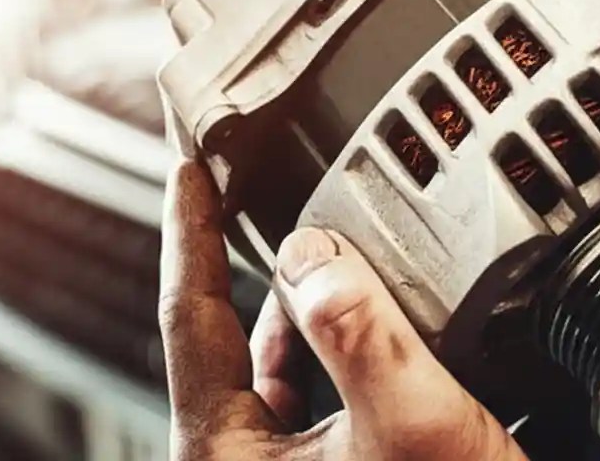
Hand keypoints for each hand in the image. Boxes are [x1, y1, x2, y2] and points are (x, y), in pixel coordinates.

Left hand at [159, 158, 526, 459]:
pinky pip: (326, 392)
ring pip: (289, 364)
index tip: (189, 168)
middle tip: (296, 201)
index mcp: (227, 457)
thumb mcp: (410, 426)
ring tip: (358, 263)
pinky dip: (351, 351)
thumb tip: (316, 258)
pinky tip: (390, 327)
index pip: (192, 315)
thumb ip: (359, 332)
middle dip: (274, 268)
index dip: (192, 230)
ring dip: (323, 312)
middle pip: (242, 336)